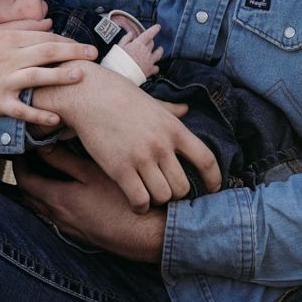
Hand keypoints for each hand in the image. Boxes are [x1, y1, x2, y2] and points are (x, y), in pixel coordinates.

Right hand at [0, 25, 96, 124]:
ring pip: (37, 77)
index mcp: (7, 39)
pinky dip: (39, 114)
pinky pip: (21, 109)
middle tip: (93, 54)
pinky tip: (56, 119)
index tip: (81, 45)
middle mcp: (7, 57)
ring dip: (60, 76)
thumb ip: (21, 26)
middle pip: (46, 52)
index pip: (43, 37)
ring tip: (80, 77)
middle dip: (72, 52)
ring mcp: (2, 80)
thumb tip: (50, 21)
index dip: (65, 39)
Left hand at [14, 145, 166, 261]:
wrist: (147, 235)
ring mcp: (69, 229)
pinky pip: (56, 217)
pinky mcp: (81, 235)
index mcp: (57, 200)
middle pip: (30, 196)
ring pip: (43, 208)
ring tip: (45, 170)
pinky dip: (52, 201)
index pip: (25, 181)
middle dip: (26, 176)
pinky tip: (67, 191)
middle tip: (29, 158)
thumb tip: (43, 147)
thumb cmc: (122, 202)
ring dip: (39, 190)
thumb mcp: (93, 174)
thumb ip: (66, 161)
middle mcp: (58, 218)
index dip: (19, 164)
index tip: (19, 150)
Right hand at [33, 68, 220, 210]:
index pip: (206, 159)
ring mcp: (141, 158)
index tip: (213, 189)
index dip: (213, 179)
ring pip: (163, 196)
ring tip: (149, 195)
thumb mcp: (152, 102)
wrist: (88, 95)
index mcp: (174, 128)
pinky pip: (139, 200)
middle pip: (183, 187)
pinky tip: (134, 202)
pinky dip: (139, 206)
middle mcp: (161, 145)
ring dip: (157, 200)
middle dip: (176, 194)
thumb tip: (187, 109)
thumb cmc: (119, 96)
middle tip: (166, 192)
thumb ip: (171, 110)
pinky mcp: (119, 169)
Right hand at [119, 23, 161, 77]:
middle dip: (151, 41)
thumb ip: (126, 39)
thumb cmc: (117, 61)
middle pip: (152, 43)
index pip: (149, 34)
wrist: (120, 75)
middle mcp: (146, 51)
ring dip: (159, 51)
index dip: (154, 29)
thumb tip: (131, 33)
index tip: (158, 27)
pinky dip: (155, 66)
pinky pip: (156, 67)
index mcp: (138, 44)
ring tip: (159, 50)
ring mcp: (149, 61)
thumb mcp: (118, 47)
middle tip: (149, 41)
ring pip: (158, 54)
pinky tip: (154, 66)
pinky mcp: (150, 70)